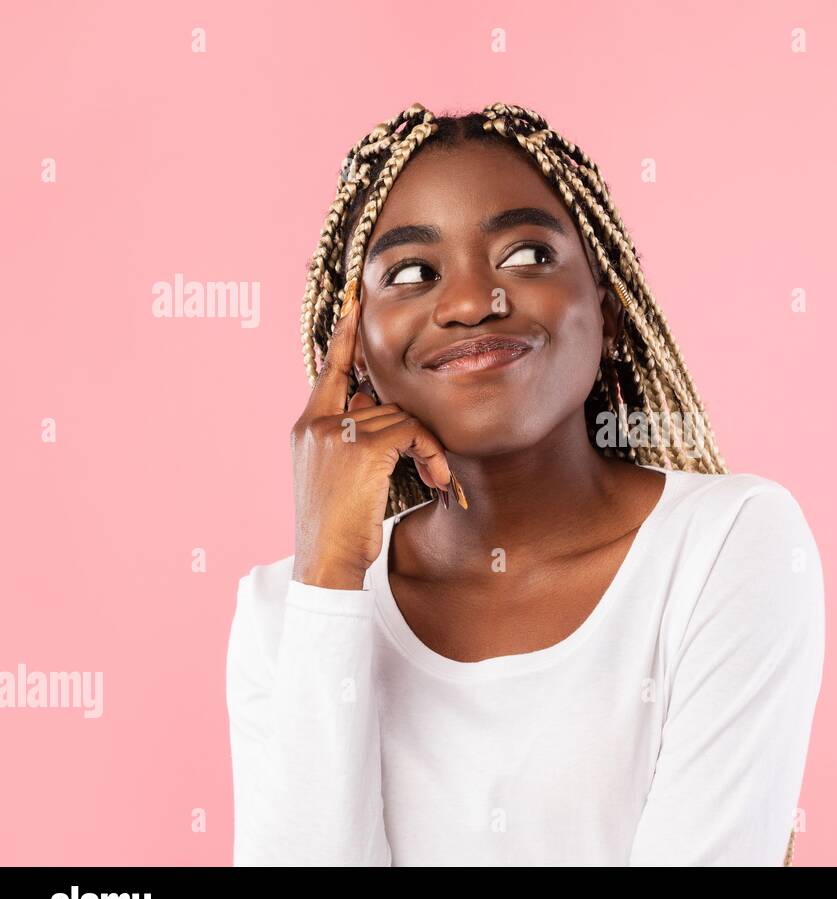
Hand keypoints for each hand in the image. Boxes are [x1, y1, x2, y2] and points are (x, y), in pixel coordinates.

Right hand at [289, 281, 450, 589]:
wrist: (326, 564)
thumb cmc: (339, 528)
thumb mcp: (338, 476)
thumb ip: (353, 438)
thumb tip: (384, 411)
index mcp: (306, 427)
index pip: (330, 371)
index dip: (344, 337)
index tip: (354, 300)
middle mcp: (315, 424)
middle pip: (382, 400)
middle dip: (414, 432)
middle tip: (433, 465)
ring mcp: (335, 433)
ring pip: (402, 417)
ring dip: (427, 449)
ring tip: (433, 480)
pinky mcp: (359, 448)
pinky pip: (412, 432)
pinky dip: (431, 454)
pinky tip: (434, 480)